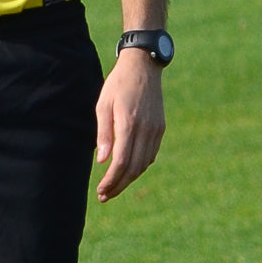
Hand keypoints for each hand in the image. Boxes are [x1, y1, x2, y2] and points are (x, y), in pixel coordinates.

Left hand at [93, 49, 166, 201]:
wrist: (143, 66)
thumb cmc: (118, 84)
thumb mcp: (103, 104)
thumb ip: (103, 133)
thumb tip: (102, 161)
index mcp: (129, 123)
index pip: (122, 161)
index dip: (112, 180)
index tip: (101, 190)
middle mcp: (146, 129)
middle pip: (134, 168)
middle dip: (119, 185)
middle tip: (105, 196)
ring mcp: (156, 130)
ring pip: (144, 164)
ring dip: (129, 179)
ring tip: (114, 187)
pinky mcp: (160, 128)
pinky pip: (150, 154)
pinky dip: (140, 166)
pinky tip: (128, 170)